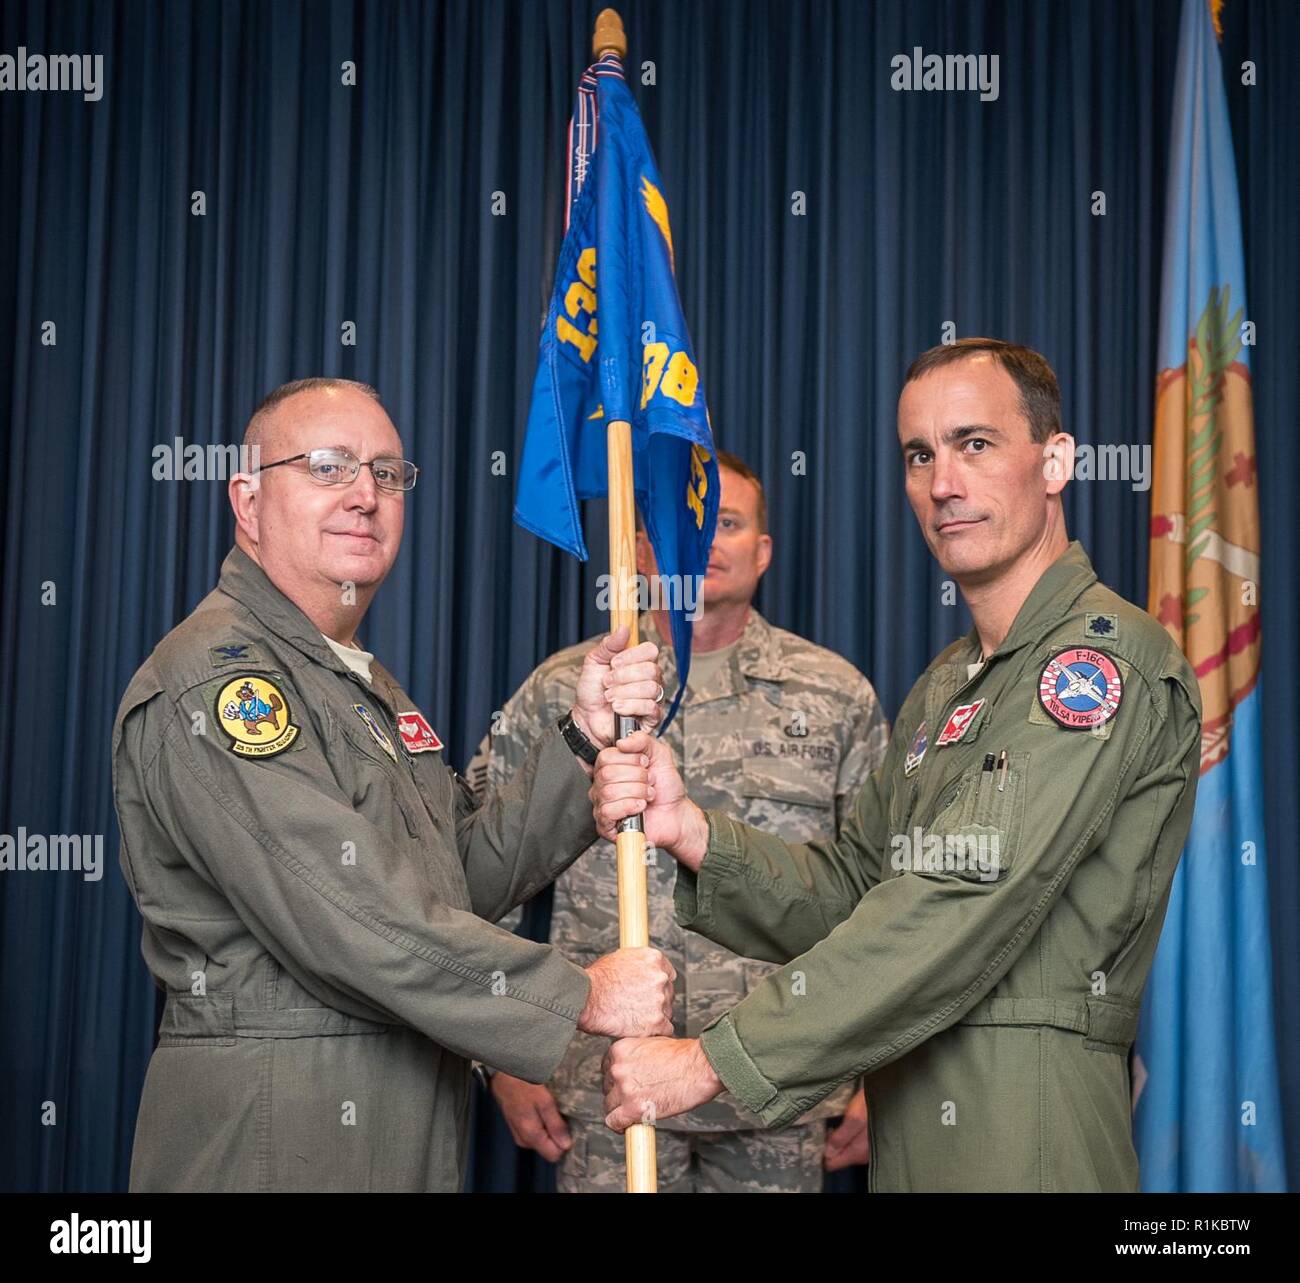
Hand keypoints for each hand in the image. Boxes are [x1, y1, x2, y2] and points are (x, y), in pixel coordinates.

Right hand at [490, 1073, 572, 1161]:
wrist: (503, 1073)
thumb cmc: (525, 1085)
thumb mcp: (544, 1102)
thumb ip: (555, 1124)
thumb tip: (566, 1145)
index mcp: (531, 1136)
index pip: (553, 1155)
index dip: (564, 1143)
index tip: (570, 1128)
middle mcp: (524, 1140)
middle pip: (548, 1148)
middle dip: (557, 1135)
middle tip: (561, 1115)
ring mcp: (519, 1134)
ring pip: (541, 1140)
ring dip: (549, 1129)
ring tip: (553, 1110)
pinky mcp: (517, 1126)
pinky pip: (534, 1133)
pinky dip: (541, 1124)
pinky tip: (543, 1109)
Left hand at [570, 624, 662, 749]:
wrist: (586, 718)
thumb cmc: (592, 691)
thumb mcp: (594, 662)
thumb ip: (609, 645)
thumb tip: (623, 628)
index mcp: (640, 662)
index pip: (651, 650)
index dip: (632, 656)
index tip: (613, 663)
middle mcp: (651, 679)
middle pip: (652, 670)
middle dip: (624, 676)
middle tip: (607, 683)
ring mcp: (654, 698)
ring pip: (651, 688)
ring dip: (624, 692)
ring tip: (609, 697)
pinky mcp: (652, 717)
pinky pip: (651, 707)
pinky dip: (629, 706)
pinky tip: (617, 708)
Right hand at [578, 947, 675, 1037]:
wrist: (586, 998)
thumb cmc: (597, 980)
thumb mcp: (620, 958)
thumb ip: (639, 964)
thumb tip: (642, 969)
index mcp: (654, 959)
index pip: (668, 974)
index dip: (658, 985)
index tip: (650, 991)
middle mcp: (660, 977)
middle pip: (668, 993)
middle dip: (655, 1000)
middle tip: (638, 1006)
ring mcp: (659, 1000)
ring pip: (666, 1011)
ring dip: (654, 1016)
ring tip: (635, 1017)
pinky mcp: (656, 1021)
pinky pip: (665, 1029)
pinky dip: (654, 1031)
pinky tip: (641, 1028)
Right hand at [590, 729, 709, 870]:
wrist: (676, 813)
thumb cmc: (666, 787)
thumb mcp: (659, 754)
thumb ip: (642, 740)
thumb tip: (622, 741)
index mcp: (611, 766)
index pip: (606, 757)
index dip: (630, 760)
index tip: (645, 764)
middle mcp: (603, 784)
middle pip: (607, 774)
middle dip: (637, 777)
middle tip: (649, 782)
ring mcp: (602, 804)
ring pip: (608, 792)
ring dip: (637, 793)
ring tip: (647, 795)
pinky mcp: (605, 824)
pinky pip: (607, 812)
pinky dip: (629, 807)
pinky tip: (639, 807)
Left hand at [602, 1036, 722, 1130]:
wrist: (699, 1067)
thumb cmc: (683, 1056)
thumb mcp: (651, 1044)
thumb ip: (635, 1054)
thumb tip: (631, 1067)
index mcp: (620, 1049)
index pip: (606, 1068)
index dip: (617, 1079)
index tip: (624, 1085)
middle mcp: (618, 1068)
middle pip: (607, 1087)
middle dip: (619, 1094)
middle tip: (634, 1098)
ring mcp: (624, 1088)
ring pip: (609, 1106)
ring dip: (620, 1110)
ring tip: (635, 1111)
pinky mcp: (632, 1108)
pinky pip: (614, 1122)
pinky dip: (620, 1126)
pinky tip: (630, 1125)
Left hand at [823, 1088, 870, 1169]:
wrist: (890, 1098)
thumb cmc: (871, 1107)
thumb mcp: (854, 1118)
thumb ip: (841, 1138)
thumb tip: (827, 1154)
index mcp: (857, 1153)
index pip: (833, 1164)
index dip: (824, 1152)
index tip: (821, 1138)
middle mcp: (862, 1156)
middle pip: (838, 1156)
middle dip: (831, 1144)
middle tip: (832, 1126)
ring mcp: (867, 1149)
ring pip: (845, 1149)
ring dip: (840, 1138)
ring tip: (840, 1122)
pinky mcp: (870, 1141)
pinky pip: (853, 1143)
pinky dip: (848, 1135)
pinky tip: (849, 1123)